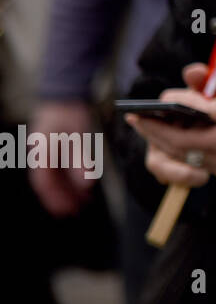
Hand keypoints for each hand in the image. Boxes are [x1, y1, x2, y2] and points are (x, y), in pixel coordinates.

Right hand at [28, 99, 97, 215]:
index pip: (44, 182)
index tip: (65, 210)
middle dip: (62, 197)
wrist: (66, 92)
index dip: (54, 198)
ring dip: (67, 188)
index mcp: (42, 152)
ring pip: (55, 175)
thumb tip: (86, 183)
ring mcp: (46, 149)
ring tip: (83, 200)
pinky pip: (59, 166)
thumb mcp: (78, 136)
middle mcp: (41, 153)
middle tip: (76, 210)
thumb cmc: (70, 112)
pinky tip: (82, 183)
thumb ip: (81, 160)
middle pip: (49, 181)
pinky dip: (70, 176)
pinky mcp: (54, 146)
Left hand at [126, 62, 215, 181]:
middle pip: (174, 148)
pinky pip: (193, 159)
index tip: (145, 109)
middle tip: (136, 118)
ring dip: (163, 140)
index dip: (158, 123)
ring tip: (152, 125)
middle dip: (153, 132)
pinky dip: (179, 147)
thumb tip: (210, 105)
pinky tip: (178, 135)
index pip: (179, 135)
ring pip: (181, 155)